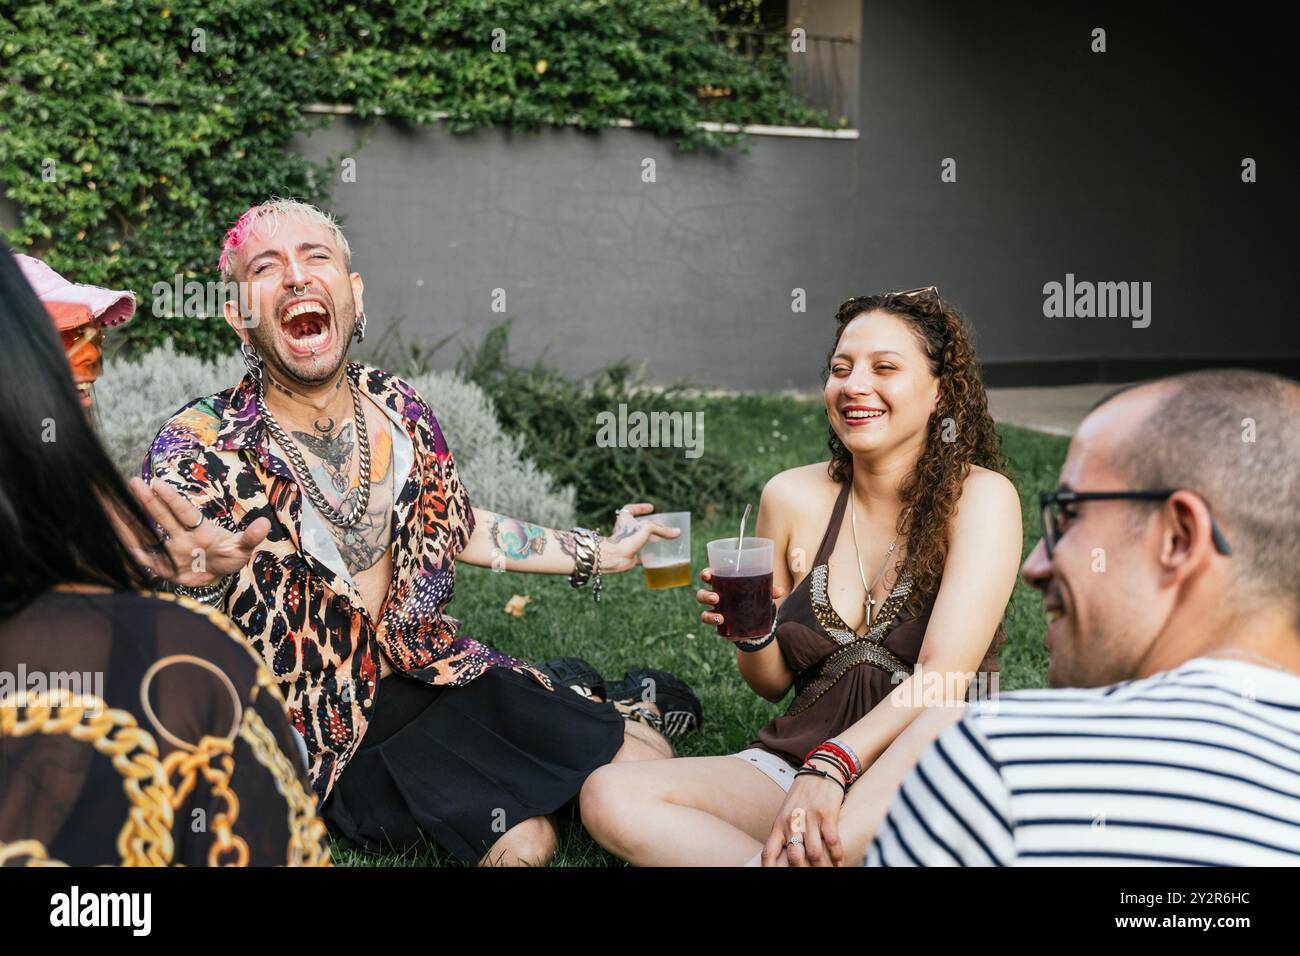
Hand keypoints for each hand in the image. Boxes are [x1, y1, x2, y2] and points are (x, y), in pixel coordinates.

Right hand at [123, 477, 270, 586]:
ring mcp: (170, 550)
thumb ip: (250, 537)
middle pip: (162, 517)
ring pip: (149, 533)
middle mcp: (181, 535)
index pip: (184, 512)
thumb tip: (265, 524)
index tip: (157, 483)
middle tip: (132, 482)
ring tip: (111, 505)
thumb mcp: (242, 549)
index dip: (172, 498)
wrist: (216, 576)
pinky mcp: (162, 566)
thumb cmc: (229, 556)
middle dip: (148, 501)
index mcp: (200, 529)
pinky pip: (142, 556)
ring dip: (132, 521)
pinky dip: (128, 549)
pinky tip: (111, 537)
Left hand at [598, 502, 678, 572]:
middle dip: (647, 525)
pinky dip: (649, 555)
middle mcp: (624, 530)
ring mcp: (627, 543)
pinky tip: (657, 556)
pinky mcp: (630, 555)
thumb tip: (677, 532)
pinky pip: (641, 555)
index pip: (631, 509)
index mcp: (624, 519)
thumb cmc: (627, 538)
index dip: (640, 507)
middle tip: (659, 524)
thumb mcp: (647, 528)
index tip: (651, 508)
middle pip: (636, 525)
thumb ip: (662, 530)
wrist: (615, 557)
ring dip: (649, 540)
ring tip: (661, 539)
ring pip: (639, 540)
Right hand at [696, 567, 785, 639]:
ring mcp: (716, 611)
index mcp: (723, 583)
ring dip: (708, 614)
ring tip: (719, 617)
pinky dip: (717, 627)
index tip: (707, 575)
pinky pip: (713, 626)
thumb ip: (769, 591)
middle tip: (715, 597)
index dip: (706, 574)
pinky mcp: (720, 625)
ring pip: (704, 612)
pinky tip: (723, 626)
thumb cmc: (754, 598)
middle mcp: (716, 596)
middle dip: (705, 595)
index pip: (709, 576)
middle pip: (702, 594)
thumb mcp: (761, 593)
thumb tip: (780, 591)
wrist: (755, 621)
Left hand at [761, 770, 846, 867]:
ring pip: (815, 853)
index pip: (769, 851)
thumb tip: (784, 855)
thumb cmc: (802, 794)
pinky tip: (839, 862)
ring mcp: (810, 818)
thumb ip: (785, 832)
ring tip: (827, 870)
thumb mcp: (787, 812)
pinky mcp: (827, 814)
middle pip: (794, 857)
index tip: (774, 876)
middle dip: (802, 870)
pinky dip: (837, 856)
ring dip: (822, 866)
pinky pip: (833, 842)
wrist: (820, 769)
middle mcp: (793, 822)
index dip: (769, 868)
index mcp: (780, 823)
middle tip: (809, 872)